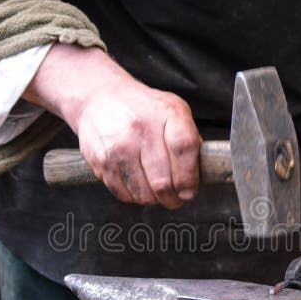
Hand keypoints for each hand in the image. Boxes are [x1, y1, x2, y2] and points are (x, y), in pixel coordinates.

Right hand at [23, 44, 200, 208]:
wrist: (100, 99)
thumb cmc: (142, 109)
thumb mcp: (173, 111)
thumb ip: (189, 138)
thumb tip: (200, 173)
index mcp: (167, 113)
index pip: (184, 150)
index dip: (189, 178)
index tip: (190, 191)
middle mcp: (142, 129)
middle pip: (163, 181)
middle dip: (173, 199)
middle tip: (175, 200)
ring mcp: (119, 146)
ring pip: (143, 193)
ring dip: (153, 200)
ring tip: (156, 194)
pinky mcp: (102, 160)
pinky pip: (123, 193)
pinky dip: (133, 197)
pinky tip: (137, 187)